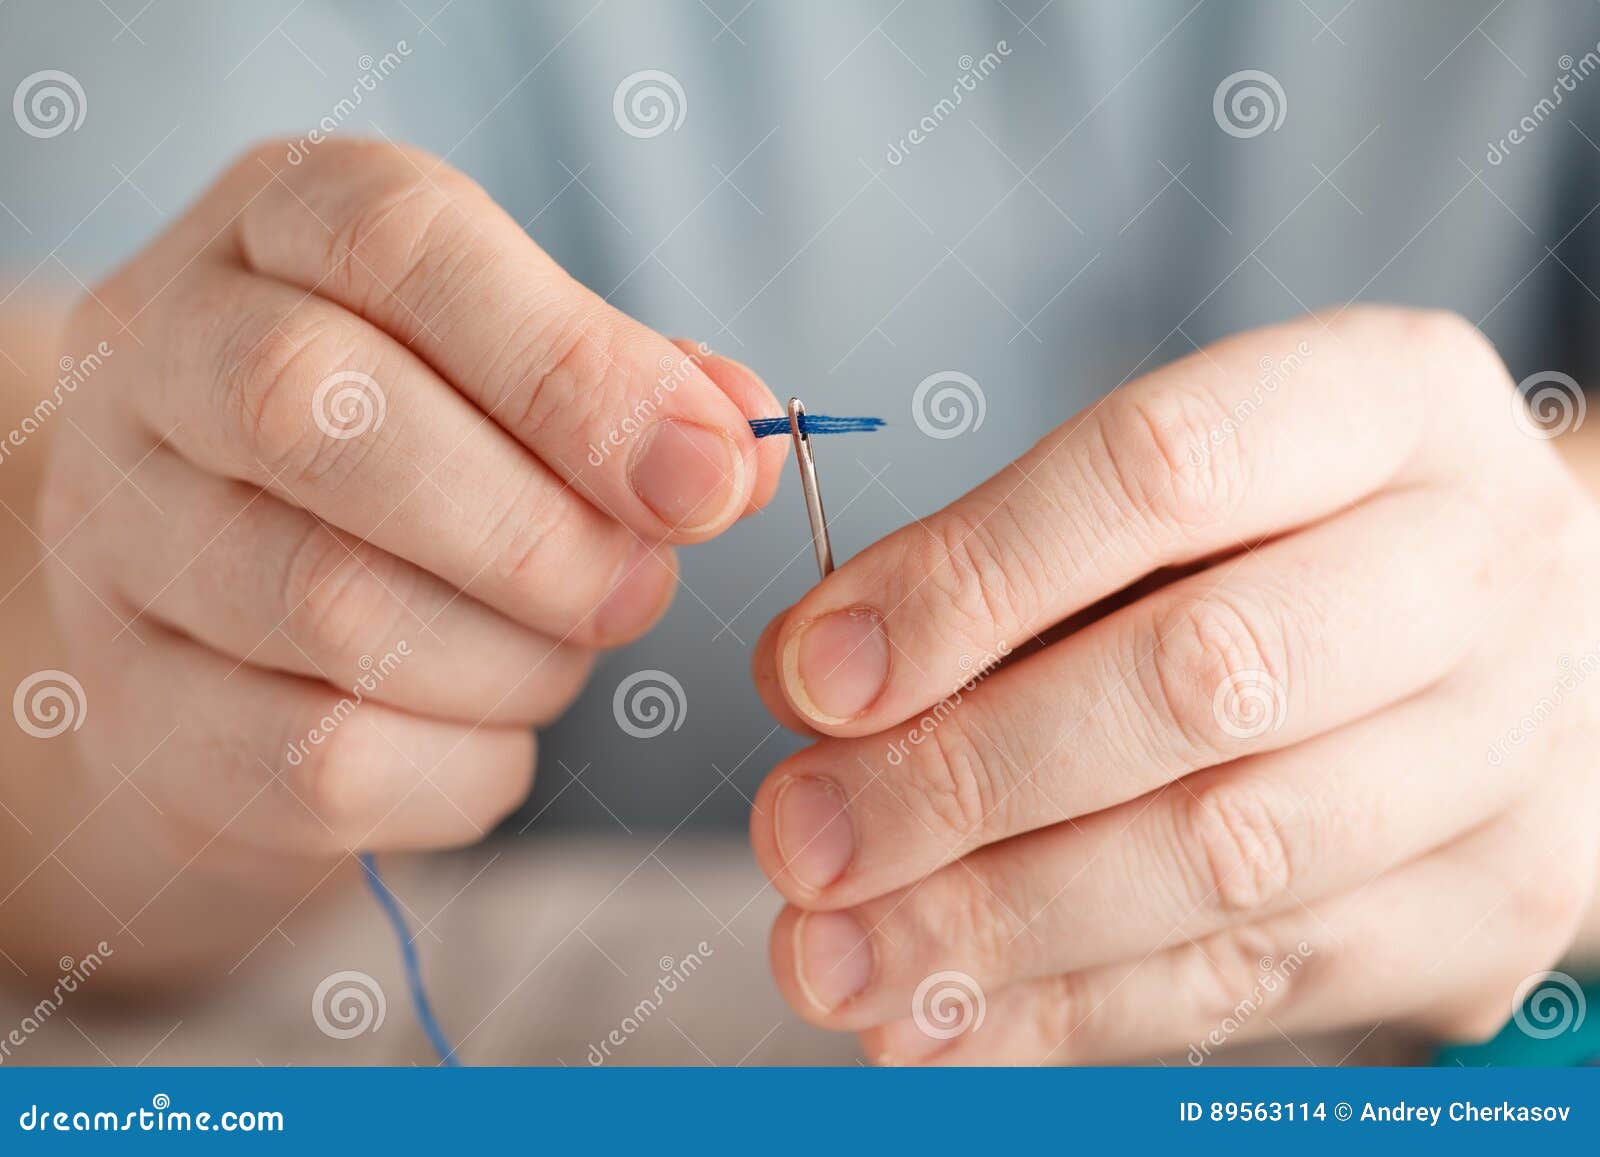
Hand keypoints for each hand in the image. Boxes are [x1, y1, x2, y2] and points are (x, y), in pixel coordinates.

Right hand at [30, 138, 783, 927]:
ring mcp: (117, 537)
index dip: (576, 370)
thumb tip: (741, 440)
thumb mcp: (517, 371)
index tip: (709, 479)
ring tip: (565, 654)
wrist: (244, 608)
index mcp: (278, 226)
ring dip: (514, 660)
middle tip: (643, 591)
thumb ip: (633, 385)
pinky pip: (315, 761)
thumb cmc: (419, 456)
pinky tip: (491, 735)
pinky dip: (459, 769)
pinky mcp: (133, 708)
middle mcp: (158, 358)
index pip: (401, 243)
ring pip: (326, 605)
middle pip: (318, 408)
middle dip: (537, 530)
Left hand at [750, 306, 1599, 1062]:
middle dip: (965, 774)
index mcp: (1388, 402)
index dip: (965, 581)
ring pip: (1228, 858)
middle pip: (1203, 677)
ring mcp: (1512, 751)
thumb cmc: (1289, 544)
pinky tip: (939, 1020)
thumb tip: (819, 677)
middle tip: (800, 838)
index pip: (1159, 469)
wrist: (1509, 652)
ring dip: (995, 920)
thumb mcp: (1169, 495)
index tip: (811, 676)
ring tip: (834, 954)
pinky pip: (1258, 982)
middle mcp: (1481, 566)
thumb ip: (1001, 564)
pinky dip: (1070, 1011)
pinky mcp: (1492, 908)